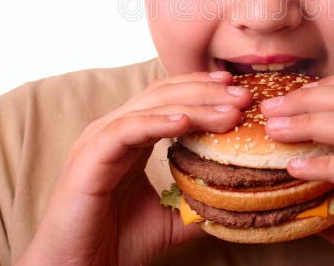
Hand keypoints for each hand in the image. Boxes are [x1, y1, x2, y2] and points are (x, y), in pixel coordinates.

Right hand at [15, 71, 251, 265]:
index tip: (239, 91)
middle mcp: (114, 130)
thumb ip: (198, 203)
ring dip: (194, 105)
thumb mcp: (170, 220)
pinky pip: (127, 129)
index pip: (170, 99)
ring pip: (151, 107)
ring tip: (228, 110)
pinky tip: (187, 122)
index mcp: (131, 137)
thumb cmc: (115, 243)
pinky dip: (158, 122)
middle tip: (243, 95)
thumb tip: (238, 200)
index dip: (204, 90)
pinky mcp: (90, 156)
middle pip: (164, 95)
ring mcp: (100, 139)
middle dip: (206, 92)